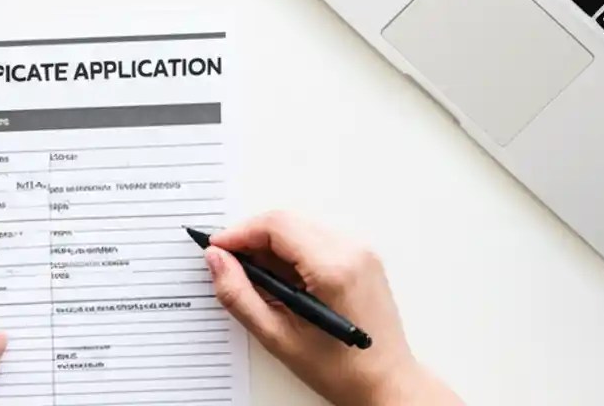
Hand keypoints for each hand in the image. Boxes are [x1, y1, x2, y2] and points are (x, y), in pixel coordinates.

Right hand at [206, 212, 461, 405]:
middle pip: (287, 221)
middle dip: (252, 237)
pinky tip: (284, 280)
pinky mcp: (363, 256)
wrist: (386, 382)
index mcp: (333, 268)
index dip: (239, 233)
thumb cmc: (341, 369)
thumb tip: (217, 261)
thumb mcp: (278, 337)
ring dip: (272, 244)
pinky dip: (293, 250)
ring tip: (258, 280)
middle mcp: (352, 250)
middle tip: (231, 265)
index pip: (276, 225)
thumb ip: (240, 295)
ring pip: (301, 226)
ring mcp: (361, 251)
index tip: (217, 249)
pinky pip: (318, 238)